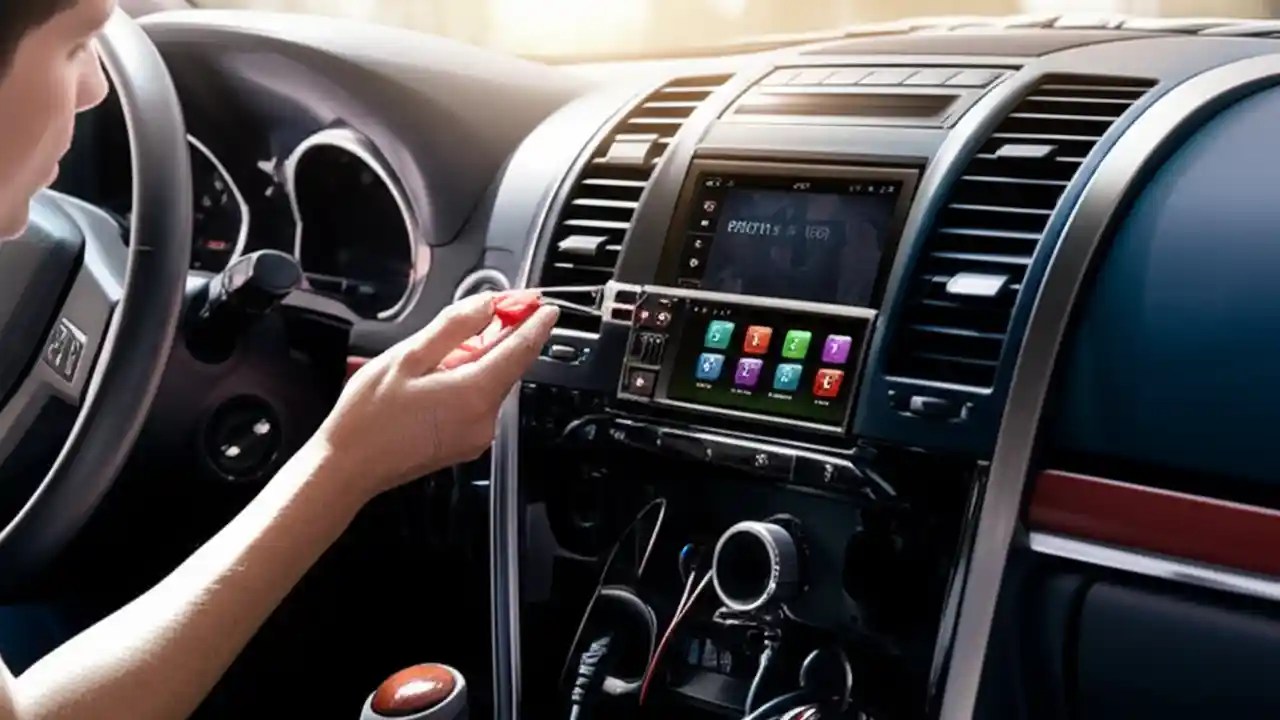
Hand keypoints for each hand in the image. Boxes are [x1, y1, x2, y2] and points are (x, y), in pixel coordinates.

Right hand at [311, 292, 557, 500]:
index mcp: (474, 393)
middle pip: (508, 366)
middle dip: (504, 336)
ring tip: (444, 349)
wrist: (349, 466)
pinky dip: (472, 381)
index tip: (545, 305)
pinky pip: (480, 402)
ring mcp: (478, 435)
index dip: (535, 323)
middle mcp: (485, 419)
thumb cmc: (369, 415)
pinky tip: (443, 374)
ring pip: (493, 384)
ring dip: (483, 359)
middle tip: (492, 309)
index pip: (521, 350)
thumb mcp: (408, 356)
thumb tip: (487, 306)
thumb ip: (454, 327)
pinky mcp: (467, 444)